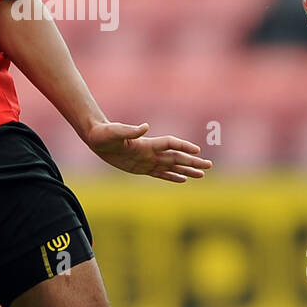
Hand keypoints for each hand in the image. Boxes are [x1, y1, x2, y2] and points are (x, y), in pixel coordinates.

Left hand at [85, 122, 212, 182]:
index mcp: (147, 143)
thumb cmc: (105, 133)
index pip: (170, 145)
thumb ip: (130, 130)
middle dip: (193, 162)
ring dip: (187, 171)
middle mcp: (151, 152)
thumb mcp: (115, 132)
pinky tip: (183, 180)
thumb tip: (145, 126)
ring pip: (172, 167)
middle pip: (177, 157)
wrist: (97, 138)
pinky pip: (161, 174)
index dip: (184, 147)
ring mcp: (147, 160)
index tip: (198, 151)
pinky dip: (172, 177)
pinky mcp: (142, 168)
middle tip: (208, 166)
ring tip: (202, 175)